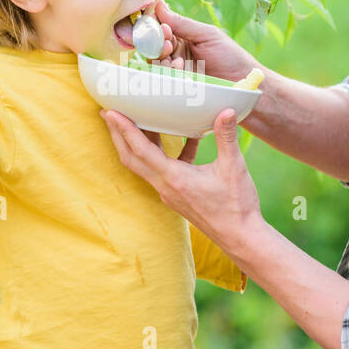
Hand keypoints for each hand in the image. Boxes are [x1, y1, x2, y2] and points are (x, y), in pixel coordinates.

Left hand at [101, 106, 261, 252]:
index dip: (124, 129)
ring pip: (143, 165)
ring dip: (135, 144)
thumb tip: (227, 110)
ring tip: (133, 121)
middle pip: (131, 158)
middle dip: (117, 135)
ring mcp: (169, 193)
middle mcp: (165, 187)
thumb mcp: (234, 167)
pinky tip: (184, 139)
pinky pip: (161, 171)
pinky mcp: (176, 196)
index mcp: (174, 178)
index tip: (110, 112)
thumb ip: (226, 137)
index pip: (141, 150)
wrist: (240, 237)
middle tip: (108, 113)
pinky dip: (163, 154)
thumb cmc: (236, 205)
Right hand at [149, 0, 262, 82]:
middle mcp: (177, 54)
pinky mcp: (178, 88)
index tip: (162, 27)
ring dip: (163, 59)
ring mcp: (176, 72)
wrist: (245, 85)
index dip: (157, 27)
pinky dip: (168, 73)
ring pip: (157, 63)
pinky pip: (164, 80)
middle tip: (168, 43)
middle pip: (155, 47)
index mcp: (183, 38)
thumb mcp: (208, 35)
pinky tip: (180, 69)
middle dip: (158, 44)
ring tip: (177, 61)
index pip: (162, 29)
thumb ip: (183, 23)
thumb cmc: (231, 57)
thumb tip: (160, 5)